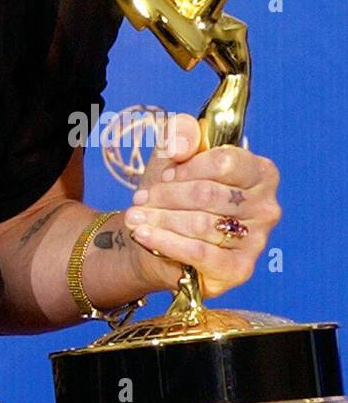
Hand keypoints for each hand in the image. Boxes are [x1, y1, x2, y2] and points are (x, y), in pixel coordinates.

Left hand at [123, 111, 280, 299]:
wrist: (159, 236)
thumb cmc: (174, 192)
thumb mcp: (174, 153)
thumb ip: (180, 132)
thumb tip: (183, 145)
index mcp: (260, 172)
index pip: (225, 162)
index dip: (188, 167)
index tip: (164, 175)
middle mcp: (266, 207)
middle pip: (208, 194)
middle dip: (166, 196)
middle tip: (140, 199)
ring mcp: (257, 240)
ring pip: (201, 224)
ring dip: (160, 218)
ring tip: (135, 216)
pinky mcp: (240, 269)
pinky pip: (200, 253)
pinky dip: (166, 241)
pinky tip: (144, 234)